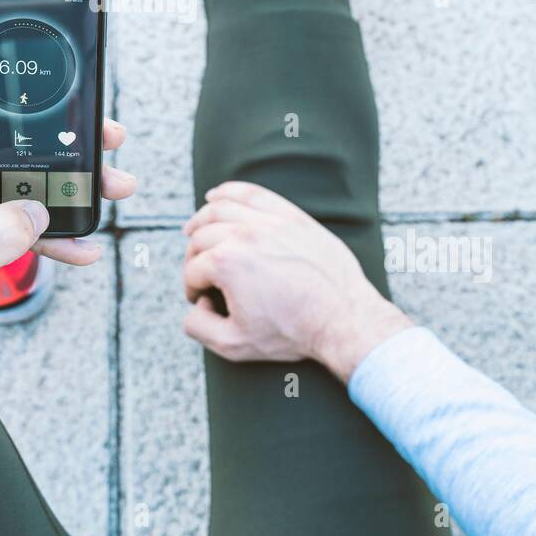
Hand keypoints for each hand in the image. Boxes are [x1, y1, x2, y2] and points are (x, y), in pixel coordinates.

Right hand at [182, 181, 410, 381]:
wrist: (343, 319)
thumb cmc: (293, 332)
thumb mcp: (235, 344)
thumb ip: (200, 328)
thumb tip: (195, 307)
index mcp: (227, 262)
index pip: (194, 270)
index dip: (191, 288)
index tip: (200, 300)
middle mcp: (244, 234)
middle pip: (201, 237)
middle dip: (192, 257)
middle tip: (198, 274)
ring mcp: (269, 221)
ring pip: (221, 208)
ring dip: (201, 219)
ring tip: (192, 230)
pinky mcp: (291, 216)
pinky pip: (253, 194)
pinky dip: (230, 191)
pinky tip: (216, 195)